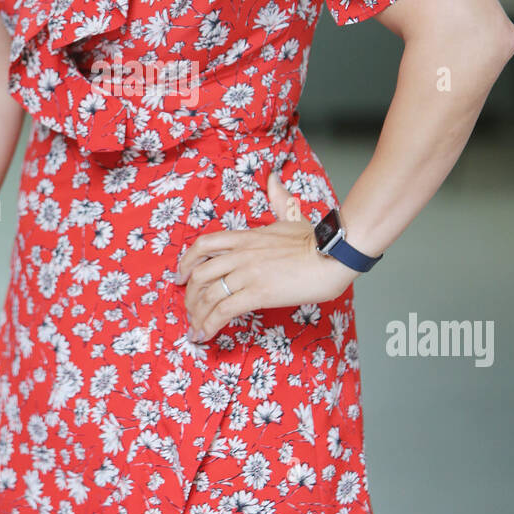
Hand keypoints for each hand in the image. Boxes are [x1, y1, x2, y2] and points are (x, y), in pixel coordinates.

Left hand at [174, 171, 356, 343]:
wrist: (333, 254)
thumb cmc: (315, 240)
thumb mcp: (290, 215)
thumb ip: (277, 199)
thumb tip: (273, 179)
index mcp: (246, 237)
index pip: (204, 245)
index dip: (186, 262)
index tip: (181, 276)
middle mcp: (241, 255)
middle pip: (200, 274)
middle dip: (190, 295)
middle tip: (190, 309)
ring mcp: (248, 274)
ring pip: (208, 295)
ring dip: (198, 314)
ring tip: (196, 327)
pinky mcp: (258, 293)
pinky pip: (224, 310)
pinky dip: (210, 324)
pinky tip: (206, 334)